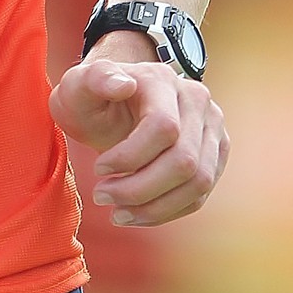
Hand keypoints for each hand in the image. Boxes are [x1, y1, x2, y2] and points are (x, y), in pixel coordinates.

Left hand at [49, 56, 228, 226]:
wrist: (110, 104)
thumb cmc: (91, 97)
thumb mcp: (78, 85)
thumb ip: (94, 79)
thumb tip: (123, 85)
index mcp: (162, 79)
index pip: (163, 126)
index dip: (131, 156)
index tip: (98, 169)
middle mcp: (195, 100)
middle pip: (184, 160)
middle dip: (140, 189)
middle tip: (102, 197)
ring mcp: (211, 127)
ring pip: (198, 182)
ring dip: (156, 207)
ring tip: (118, 212)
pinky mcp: (214, 154)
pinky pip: (200, 194)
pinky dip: (168, 210)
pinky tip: (137, 212)